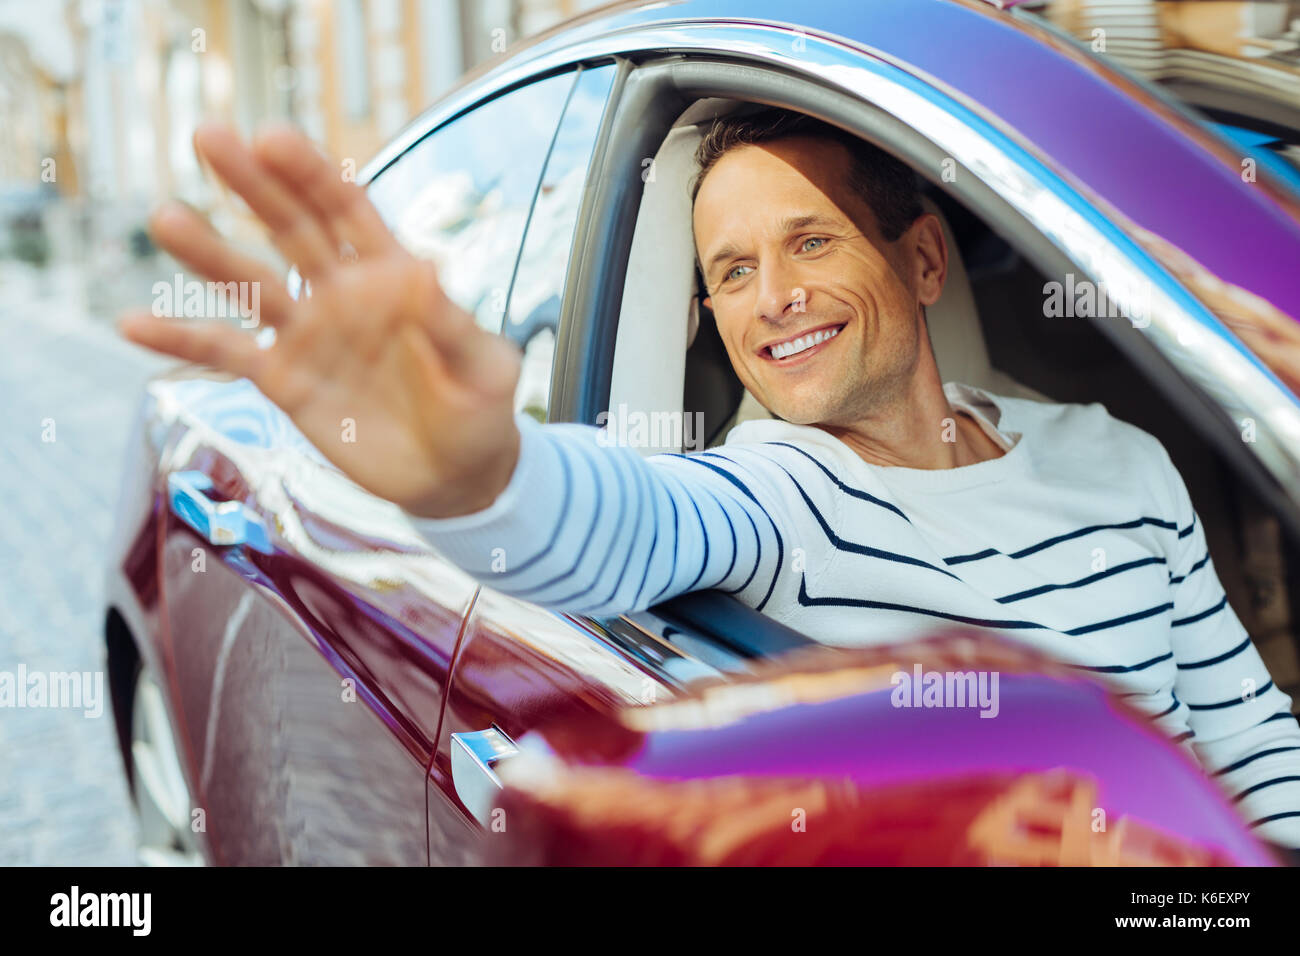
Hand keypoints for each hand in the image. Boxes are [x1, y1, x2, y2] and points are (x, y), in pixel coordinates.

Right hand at [118, 122, 523, 517]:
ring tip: (165, 218)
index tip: (273, 137)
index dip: (311, 173)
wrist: (458, 476)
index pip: (347, 209)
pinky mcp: (286, 380)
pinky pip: (227, 356)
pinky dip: (183, 342)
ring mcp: (310, 334)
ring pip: (251, 283)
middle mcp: (342, 292)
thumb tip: (427, 270)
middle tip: (209, 136)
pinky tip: (133, 324)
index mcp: (394, 274)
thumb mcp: (485, 369)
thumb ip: (454, 326)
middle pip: (290, 226)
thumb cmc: (481, 412)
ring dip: (208, 254)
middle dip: (252, 183)